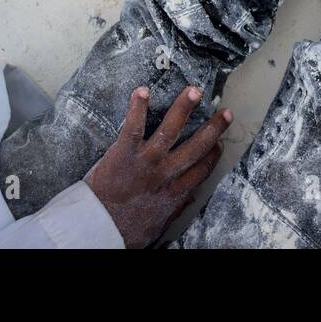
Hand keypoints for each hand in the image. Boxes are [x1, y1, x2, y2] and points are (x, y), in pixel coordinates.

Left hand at [84, 85, 230, 247]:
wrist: (95, 229)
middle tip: (225, 114)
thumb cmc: (123, 230)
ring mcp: (145, 162)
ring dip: (183, 108)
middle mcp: (165, 174)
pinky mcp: (123, 153)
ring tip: (195, 90)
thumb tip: (190, 199)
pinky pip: (133, 127)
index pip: (202, 170)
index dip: (213, 155)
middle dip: (213, 129)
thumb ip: (174, 209)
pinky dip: (138, 108)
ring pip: (170, 130)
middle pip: (196, 148)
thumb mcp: (156, 226)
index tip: (219, 144)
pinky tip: (143, 90)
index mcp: (173, 193)